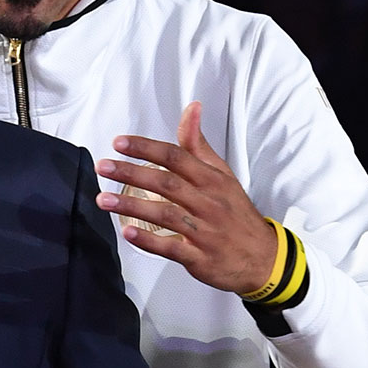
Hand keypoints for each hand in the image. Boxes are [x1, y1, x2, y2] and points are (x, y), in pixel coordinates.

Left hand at [96, 104, 280, 296]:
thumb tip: (192, 109)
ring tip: (104, 200)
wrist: (263, 258)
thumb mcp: (223, 175)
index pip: (176, 157)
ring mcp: (204, 231)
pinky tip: (128, 233)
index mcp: (212, 180)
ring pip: (165, 214)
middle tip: (104, 167)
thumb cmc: (236, 214)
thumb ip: (199, 145)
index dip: (146, 148)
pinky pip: (172, 248)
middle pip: (167, 183)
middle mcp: (208, 203)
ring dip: (132, 206)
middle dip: (132, 173)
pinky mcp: (200, 258)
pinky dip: (149, 240)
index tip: (120, 143)